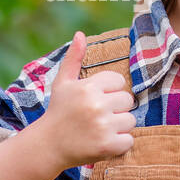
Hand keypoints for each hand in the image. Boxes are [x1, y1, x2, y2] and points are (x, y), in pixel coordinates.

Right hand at [40, 31, 136, 170]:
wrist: (48, 146)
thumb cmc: (58, 111)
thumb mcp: (62, 82)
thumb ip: (74, 58)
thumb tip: (80, 34)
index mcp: (88, 87)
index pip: (119, 81)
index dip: (109, 91)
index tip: (94, 100)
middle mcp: (96, 105)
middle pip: (127, 101)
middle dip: (116, 109)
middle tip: (97, 117)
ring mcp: (103, 126)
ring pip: (130, 121)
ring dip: (118, 127)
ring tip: (99, 129)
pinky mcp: (107, 146)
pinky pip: (129, 141)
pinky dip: (119, 144)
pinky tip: (103, 142)